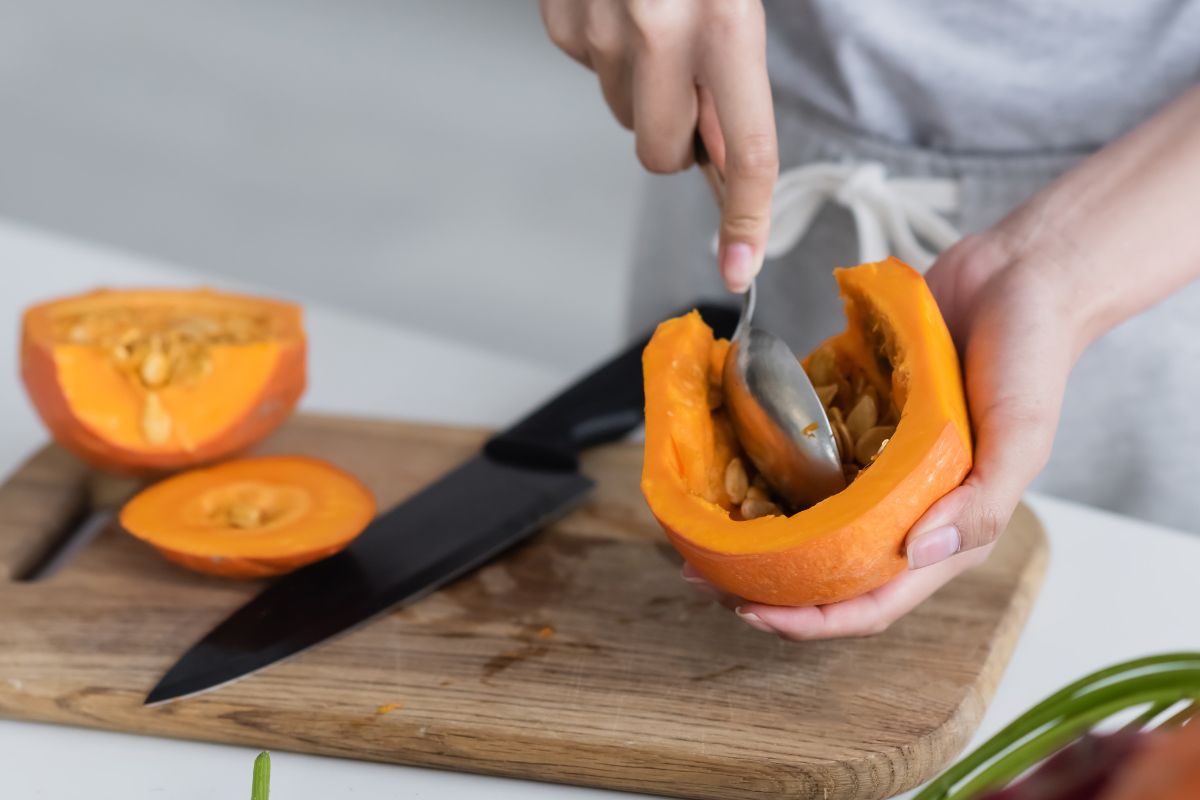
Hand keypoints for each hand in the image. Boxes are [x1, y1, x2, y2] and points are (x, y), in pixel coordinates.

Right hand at [539, 0, 777, 291]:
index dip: (746, 220)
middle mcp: (660, 30)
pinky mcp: (561, 23)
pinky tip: (620, 6)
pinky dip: (608, 53)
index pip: (745, 152)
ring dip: (642, 89)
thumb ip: (735, 71)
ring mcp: (601, 30)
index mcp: (724, 20)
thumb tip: (725, 149)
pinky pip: (589, 71)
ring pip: (623, 114)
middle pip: (664, 155)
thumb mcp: (736, 0)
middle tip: (690, 87)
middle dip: (677, 141)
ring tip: (654, 19)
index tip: (740, 266)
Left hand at [686, 232, 1085, 638]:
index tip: (750, 611)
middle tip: (700, 574)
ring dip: (754, 529)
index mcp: (946, 529)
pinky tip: (722, 461)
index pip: (873, 600)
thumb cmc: (1033, 359)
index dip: (812, 619)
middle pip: (827, 567)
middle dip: (765, 582)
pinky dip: (764, 462)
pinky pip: (803, 452)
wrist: (1017, 276)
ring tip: (699, 528)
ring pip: (807, 515)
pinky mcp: (855, 420)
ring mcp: (875, 464)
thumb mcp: (1022, 435)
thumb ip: (980, 503)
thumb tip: (916, 554)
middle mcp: (904, 507)